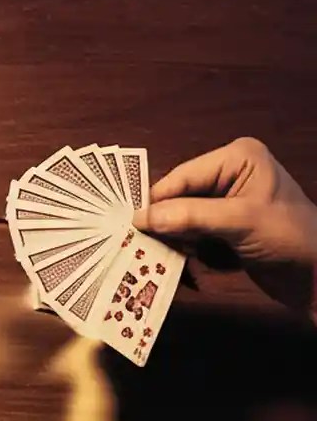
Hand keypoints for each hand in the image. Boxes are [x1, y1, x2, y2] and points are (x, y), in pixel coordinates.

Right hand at [134, 137, 316, 310]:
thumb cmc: (290, 238)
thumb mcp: (240, 221)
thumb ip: (190, 216)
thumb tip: (141, 218)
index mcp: (237, 159)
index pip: (183, 175)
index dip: (156, 199)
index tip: (130, 223)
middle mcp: (229, 175)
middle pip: (179, 196)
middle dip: (166, 221)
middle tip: (142, 242)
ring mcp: (226, 203)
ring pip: (181, 218)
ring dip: (177, 239)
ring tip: (170, 255)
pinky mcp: (225, 228)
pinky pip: (192, 234)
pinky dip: (188, 249)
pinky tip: (192, 262)